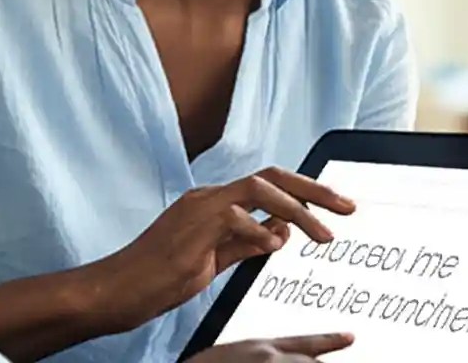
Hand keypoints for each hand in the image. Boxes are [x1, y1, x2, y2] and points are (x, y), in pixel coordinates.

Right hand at [97, 167, 354, 329]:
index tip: (337, 207)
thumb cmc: (159, 278)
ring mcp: (198, 208)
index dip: (305, 193)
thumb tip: (281, 233)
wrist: (118, 289)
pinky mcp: (190, 228)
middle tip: (349, 207)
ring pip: (258, 189)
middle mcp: (208, 198)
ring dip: (298, 211)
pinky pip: (234, 216)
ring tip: (323, 235)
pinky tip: (275, 247)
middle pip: (271, 177)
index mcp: (214, 203)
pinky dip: (260, 230)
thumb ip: (246, 244)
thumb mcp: (214, 260)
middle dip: (314, 190)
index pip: (268, 185)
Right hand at [188, 333, 354, 361]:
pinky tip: (311, 361)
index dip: (330, 340)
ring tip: (305, 361)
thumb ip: (260, 356)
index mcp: (263, 348)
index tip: (351, 336)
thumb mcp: (235, 355)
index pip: (305, 343)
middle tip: (336, 347)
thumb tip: (275, 359)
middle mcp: (272, 358)